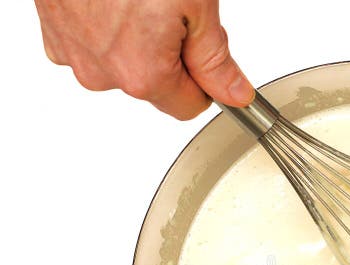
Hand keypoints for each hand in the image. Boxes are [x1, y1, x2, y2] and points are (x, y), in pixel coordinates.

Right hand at [34, 0, 253, 118]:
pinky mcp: (53, 31)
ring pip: (122, 64)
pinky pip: (91, 44)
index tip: (204, 52)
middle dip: (170, 56)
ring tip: (140, 0)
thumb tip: (235, 94)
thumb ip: (215, 60)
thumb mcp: (196, 7)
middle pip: (154, 86)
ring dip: (136, 40)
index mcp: (142, 74)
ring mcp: (72, 52)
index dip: (204, 80)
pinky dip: (105, 25)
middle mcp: (102, 73)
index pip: (189, 106)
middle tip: (171, 11)